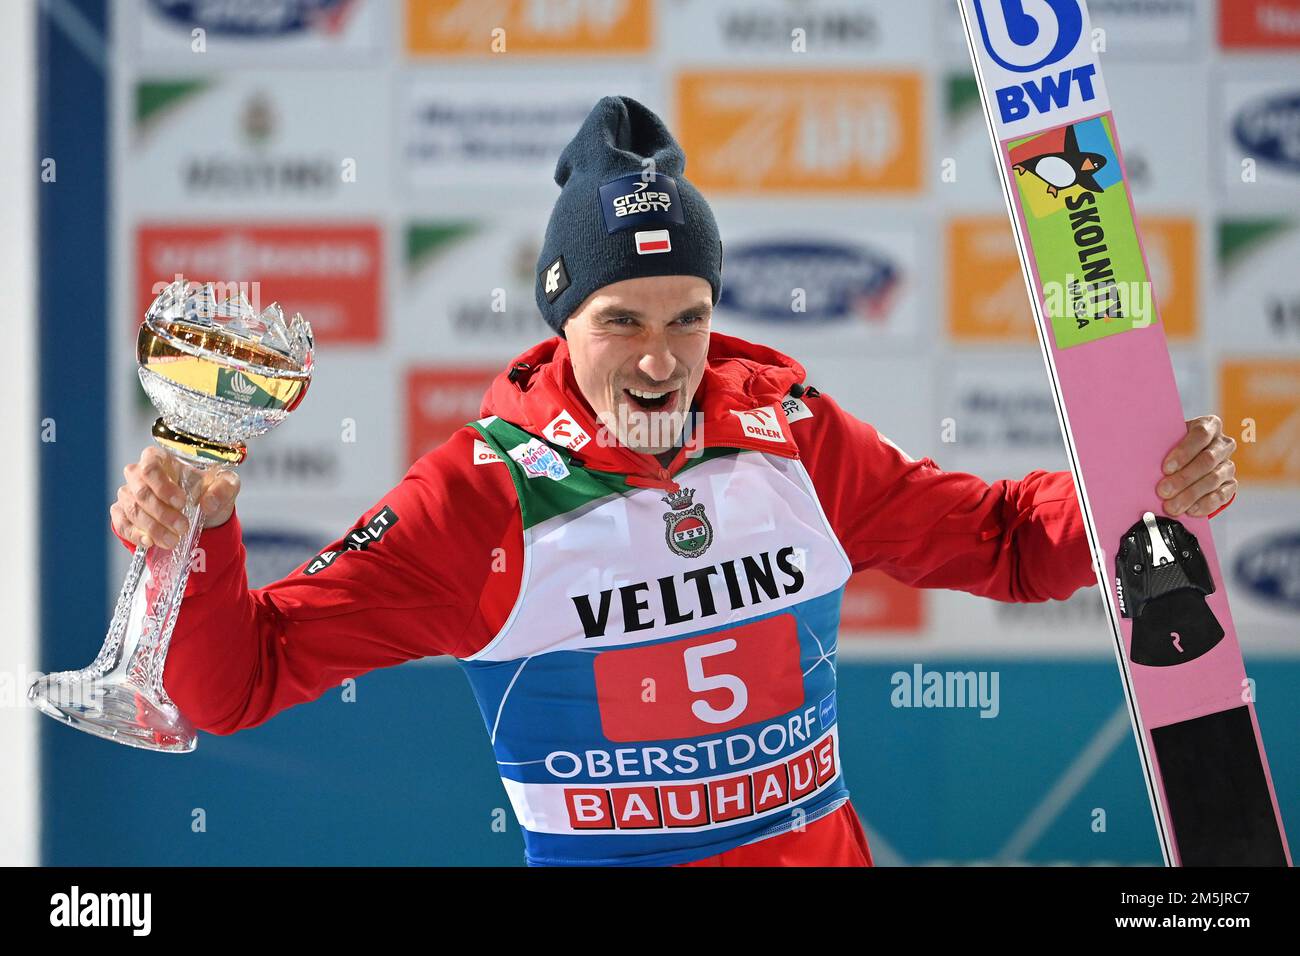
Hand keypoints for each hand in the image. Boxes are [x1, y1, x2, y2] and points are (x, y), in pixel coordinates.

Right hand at [111, 446, 240, 549]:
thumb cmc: (210, 491)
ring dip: (153, 527)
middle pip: (140, 491)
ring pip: (131, 509)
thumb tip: (208, 503)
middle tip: (183, 527)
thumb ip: (224, 489)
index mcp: (163, 459)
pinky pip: (121, 523)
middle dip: (162, 513)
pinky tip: (150, 542)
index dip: (162, 485)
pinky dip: (134, 534)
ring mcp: (129, 494)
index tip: (181, 502)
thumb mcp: (226, 486)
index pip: (150, 465)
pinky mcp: (123, 513)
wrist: (203, 515)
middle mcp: (140, 474)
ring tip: (172, 540)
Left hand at [1156, 414, 1236, 517]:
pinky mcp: (1230, 484)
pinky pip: (1222, 495)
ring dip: (1190, 494)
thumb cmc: (1173, 448)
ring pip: (1213, 479)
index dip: (1184, 452)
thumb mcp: (1167, 441)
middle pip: (1207, 460)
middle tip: (1163, 491)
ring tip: (1172, 506)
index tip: (1165, 468)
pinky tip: (1190, 510)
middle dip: (1183, 478)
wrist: (1187, 461)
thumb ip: (1161, 445)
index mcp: (1208, 426)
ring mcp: (1228, 464)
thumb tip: (1139, 455)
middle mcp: (1222, 444)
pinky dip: (1205, 504)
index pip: (1200, 435)